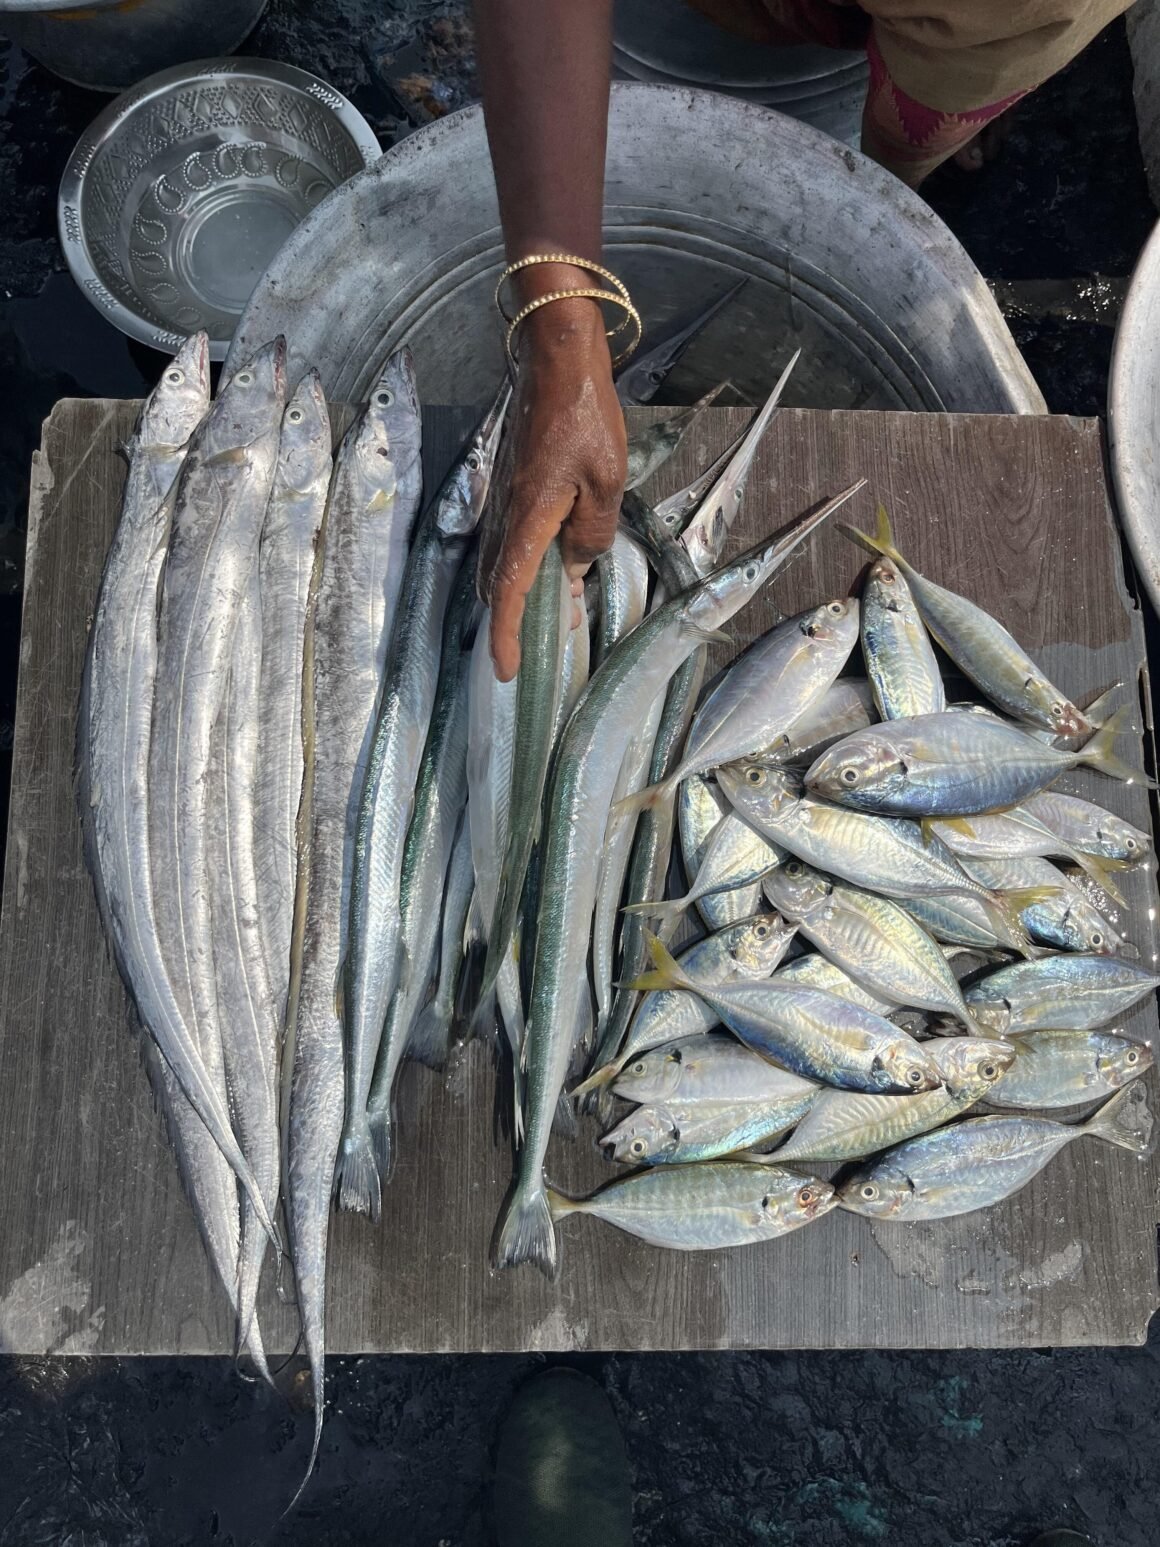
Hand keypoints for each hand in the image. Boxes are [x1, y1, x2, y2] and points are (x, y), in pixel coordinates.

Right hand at [480, 267, 626, 679]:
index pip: (509, 592)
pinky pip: (516, 539)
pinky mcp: (515, 484)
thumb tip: (577, 565)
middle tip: (542, 652)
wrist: (557, 357)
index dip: (505, 636)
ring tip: (558, 616)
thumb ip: (593, 531)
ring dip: (526, 594)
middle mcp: (508, 514)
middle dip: (516, 622)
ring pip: (507, 562)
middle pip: (500, 583)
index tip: (506, 671)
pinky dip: (529, 565)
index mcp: (529, 518)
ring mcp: (508, 499)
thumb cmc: (586, 416)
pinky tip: (556, 567)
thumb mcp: (606, 480)